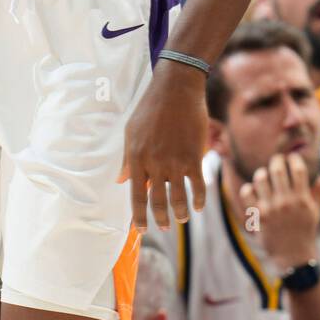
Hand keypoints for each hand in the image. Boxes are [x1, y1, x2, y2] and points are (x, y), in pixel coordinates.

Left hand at [116, 68, 207, 230]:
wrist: (176, 89)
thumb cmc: (150, 108)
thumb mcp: (131, 132)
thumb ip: (127, 159)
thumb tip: (121, 180)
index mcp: (137, 158)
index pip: (136, 197)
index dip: (138, 217)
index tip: (140, 230)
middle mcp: (155, 164)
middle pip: (157, 202)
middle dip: (161, 219)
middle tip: (164, 227)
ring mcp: (175, 161)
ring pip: (179, 198)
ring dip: (180, 213)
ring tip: (181, 218)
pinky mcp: (194, 156)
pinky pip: (198, 186)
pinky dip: (198, 200)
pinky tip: (197, 206)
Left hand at [238, 152, 319, 270]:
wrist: (293, 256)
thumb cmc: (305, 231)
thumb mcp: (315, 212)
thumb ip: (318, 192)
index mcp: (302, 199)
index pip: (298, 169)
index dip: (294, 159)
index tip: (291, 158)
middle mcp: (286, 202)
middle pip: (278, 170)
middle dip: (276, 160)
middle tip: (276, 161)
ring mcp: (270, 209)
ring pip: (261, 178)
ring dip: (262, 173)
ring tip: (264, 175)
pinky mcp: (257, 217)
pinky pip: (247, 193)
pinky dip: (248, 188)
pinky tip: (253, 190)